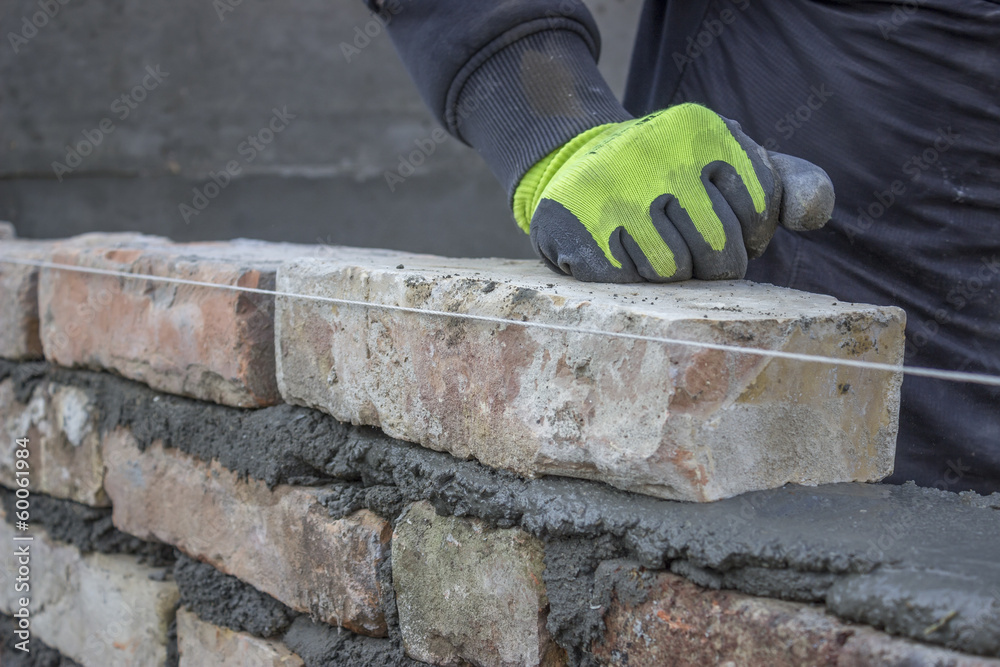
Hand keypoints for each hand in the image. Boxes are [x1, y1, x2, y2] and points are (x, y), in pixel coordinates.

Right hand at [512, 103, 833, 281]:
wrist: (576, 162)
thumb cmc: (672, 174)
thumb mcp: (731, 161)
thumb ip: (788, 184)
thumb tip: (811, 218)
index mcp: (703, 129)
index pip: (759, 210)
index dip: (751, 234)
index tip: (727, 222)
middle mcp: (657, 152)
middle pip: (720, 250)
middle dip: (715, 265)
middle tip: (696, 251)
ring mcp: (614, 189)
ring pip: (673, 271)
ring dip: (671, 274)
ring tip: (656, 247)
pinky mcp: (578, 224)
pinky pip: (628, 281)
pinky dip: (631, 277)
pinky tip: (621, 251)